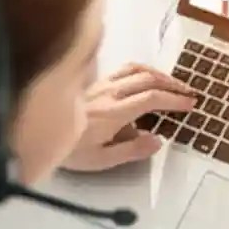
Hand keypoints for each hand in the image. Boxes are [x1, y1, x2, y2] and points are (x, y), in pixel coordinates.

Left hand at [61, 63, 194, 171]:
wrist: (39, 135)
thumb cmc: (72, 152)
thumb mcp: (102, 160)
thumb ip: (131, 150)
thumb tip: (158, 140)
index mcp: (113, 112)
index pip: (151, 98)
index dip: (174, 99)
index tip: (189, 104)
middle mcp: (109, 93)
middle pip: (148, 79)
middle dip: (172, 85)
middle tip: (189, 93)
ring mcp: (102, 85)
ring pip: (136, 69)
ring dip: (159, 74)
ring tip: (173, 83)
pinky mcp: (96, 83)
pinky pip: (124, 69)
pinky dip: (142, 70)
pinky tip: (148, 77)